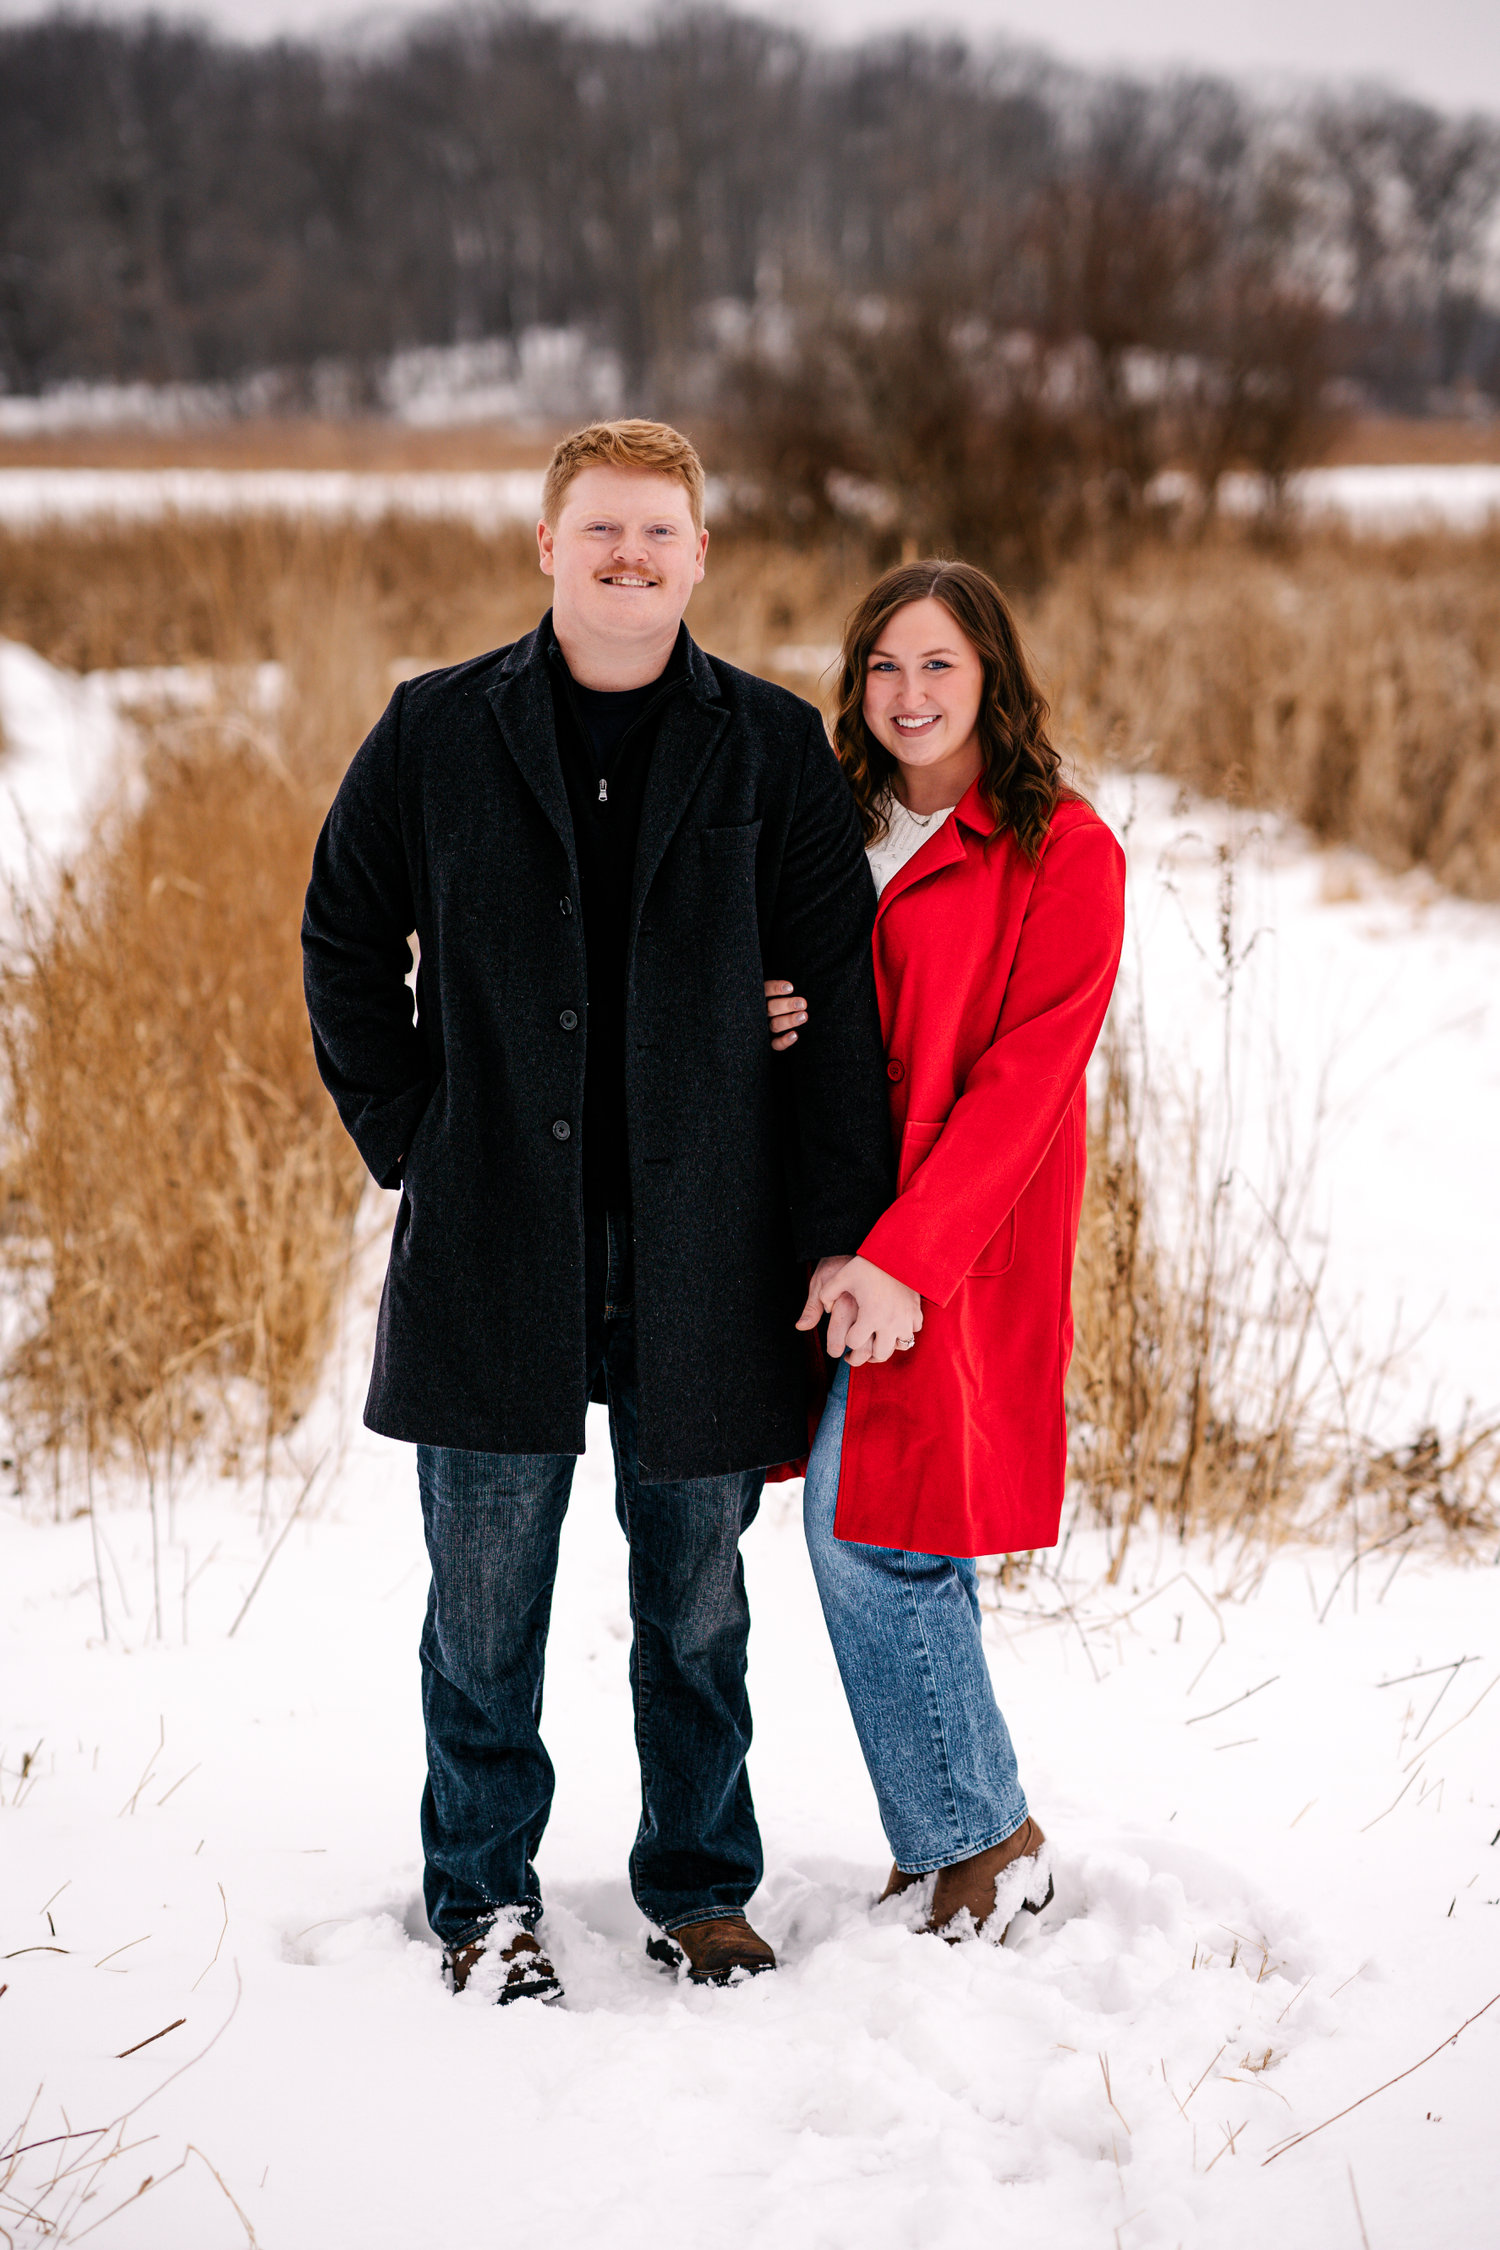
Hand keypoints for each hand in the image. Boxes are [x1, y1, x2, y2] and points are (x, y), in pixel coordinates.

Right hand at [764, 978, 807, 1050]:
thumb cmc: (771, 1002)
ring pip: (774, 1025)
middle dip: (787, 1005)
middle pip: (771, 1008)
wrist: (751, 1029)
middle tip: (803, 1003)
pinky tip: (794, 1035)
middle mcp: (759, 1013)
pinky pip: (775, 1044)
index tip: (790, 988)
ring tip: (804, 1016)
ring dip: (789, 1021)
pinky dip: (784, 1041)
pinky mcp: (767, 1043)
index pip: (765, 990)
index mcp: (758, 998)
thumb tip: (792, 986)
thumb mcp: (768, 992)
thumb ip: (774, 988)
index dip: (776, 988)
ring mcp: (762, 1029)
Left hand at [796, 1254, 922, 1365]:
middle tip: (853, 1355)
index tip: (842, 1339)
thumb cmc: (865, 1263)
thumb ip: (822, 1299)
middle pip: (879, 1354)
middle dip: (865, 1356)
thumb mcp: (840, 1277)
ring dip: (885, 1347)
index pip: (853, 1343)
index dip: (844, 1343)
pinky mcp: (916, 1310)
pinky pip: (912, 1332)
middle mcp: (889, 1321)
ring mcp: (905, 1317)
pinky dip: (903, 1333)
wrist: (896, 1249)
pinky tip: (892, 1327)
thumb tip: (801, 1325)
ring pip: (898, 1347)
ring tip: (873, 1343)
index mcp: (869, 1314)